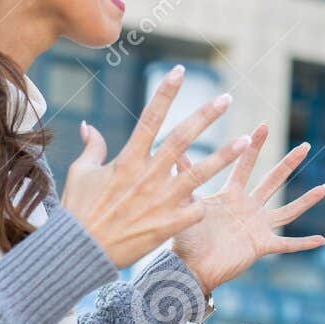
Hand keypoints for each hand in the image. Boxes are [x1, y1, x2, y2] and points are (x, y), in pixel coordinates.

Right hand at [60, 66, 248, 269]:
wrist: (81, 252)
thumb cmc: (79, 212)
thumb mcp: (80, 174)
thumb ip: (93, 148)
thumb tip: (89, 126)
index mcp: (127, 159)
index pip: (150, 118)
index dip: (166, 93)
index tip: (180, 72)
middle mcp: (148, 175)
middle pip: (183, 138)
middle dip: (206, 116)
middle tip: (227, 99)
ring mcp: (161, 200)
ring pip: (200, 172)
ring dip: (224, 155)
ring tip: (246, 140)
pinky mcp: (168, 224)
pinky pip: (195, 210)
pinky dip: (202, 205)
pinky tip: (210, 203)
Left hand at [169, 124, 324, 292]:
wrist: (189, 270)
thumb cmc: (183, 239)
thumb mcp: (185, 204)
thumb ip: (184, 178)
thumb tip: (173, 151)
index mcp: (231, 195)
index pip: (245, 164)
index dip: (255, 145)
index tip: (264, 125)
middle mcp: (248, 208)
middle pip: (274, 180)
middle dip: (289, 163)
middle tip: (305, 146)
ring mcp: (257, 227)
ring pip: (288, 210)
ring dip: (307, 200)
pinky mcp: (262, 246)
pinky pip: (288, 244)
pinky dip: (305, 242)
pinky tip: (323, 239)